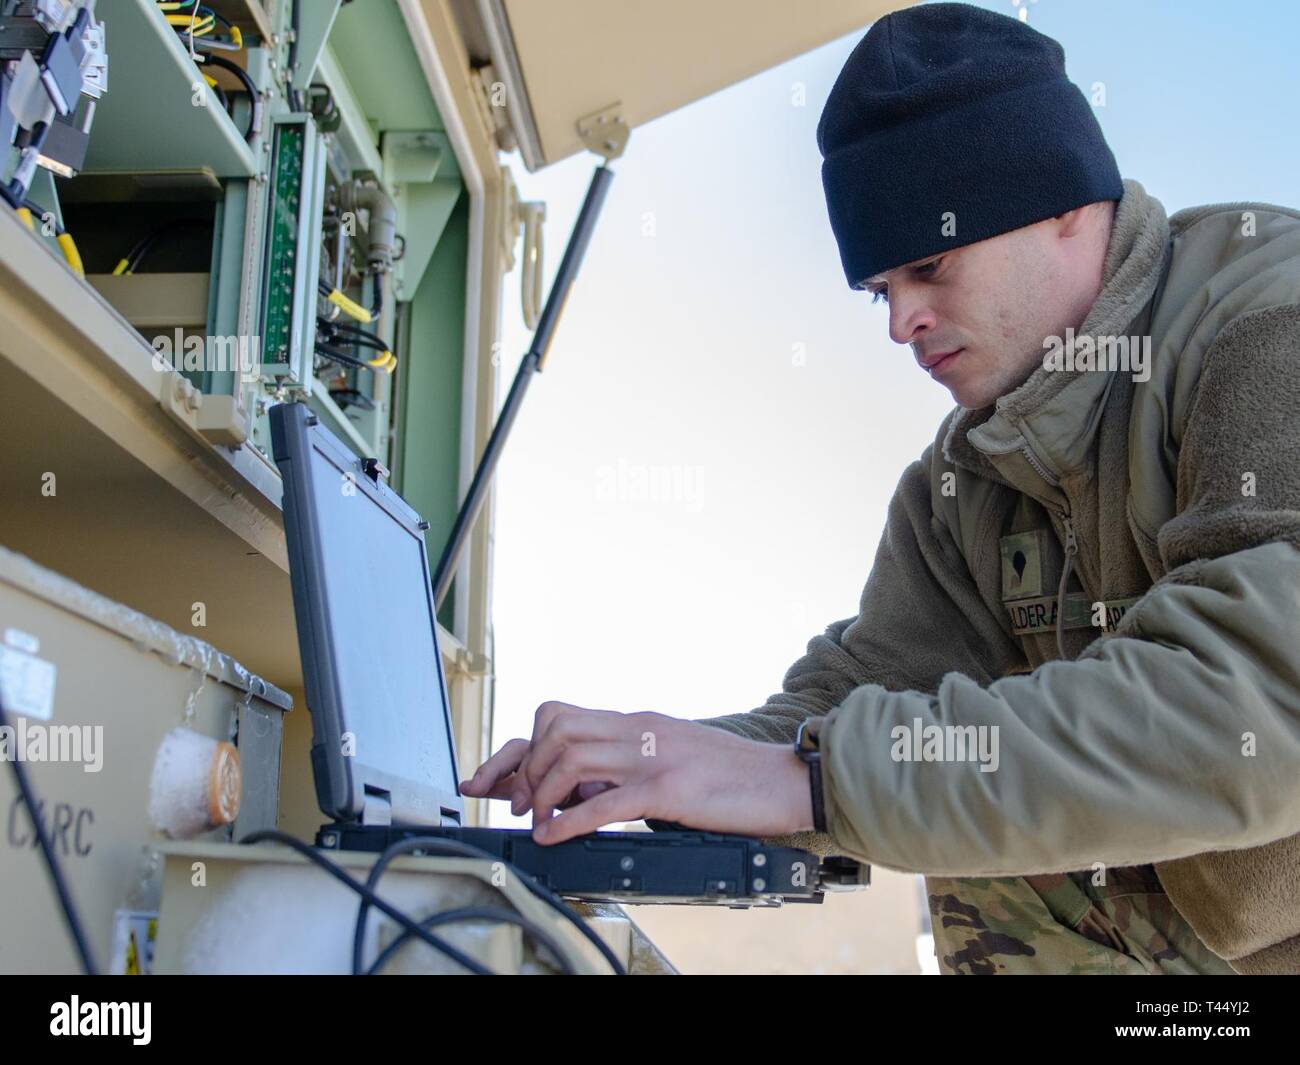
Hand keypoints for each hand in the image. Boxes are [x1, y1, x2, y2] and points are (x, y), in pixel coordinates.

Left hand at [461, 700, 814, 843]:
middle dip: (522, 767)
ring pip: (571, 758)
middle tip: (514, 803)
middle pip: (554, 728)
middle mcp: (639, 730)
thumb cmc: (732, 777)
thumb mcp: (673, 756)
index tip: (494, 779)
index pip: (559, 717)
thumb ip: (630, 763)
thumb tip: (583, 788)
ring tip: (535, 820)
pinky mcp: (669, 790)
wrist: (785, 779)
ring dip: (540, 792)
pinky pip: (604, 802)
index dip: (518, 748)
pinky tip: (552, 836)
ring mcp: (653, 756)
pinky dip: (567, 820)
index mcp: (638, 722)